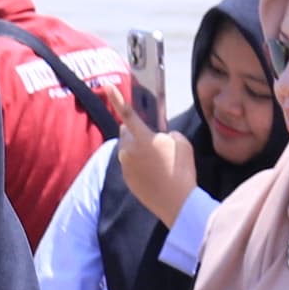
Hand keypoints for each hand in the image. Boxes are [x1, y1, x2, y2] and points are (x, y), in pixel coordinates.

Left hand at [114, 88, 198, 226]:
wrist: (178, 203)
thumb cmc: (182, 170)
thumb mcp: (182, 142)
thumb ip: (168, 133)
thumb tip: (161, 138)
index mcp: (143, 139)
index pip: (128, 114)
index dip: (117, 98)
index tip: (106, 86)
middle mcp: (129, 151)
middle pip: (126, 132)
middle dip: (136, 133)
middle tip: (155, 143)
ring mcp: (126, 167)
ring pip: (127, 149)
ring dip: (137, 149)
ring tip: (157, 162)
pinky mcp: (127, 180)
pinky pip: (130, 165)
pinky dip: (138, 165)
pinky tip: (154, 174)